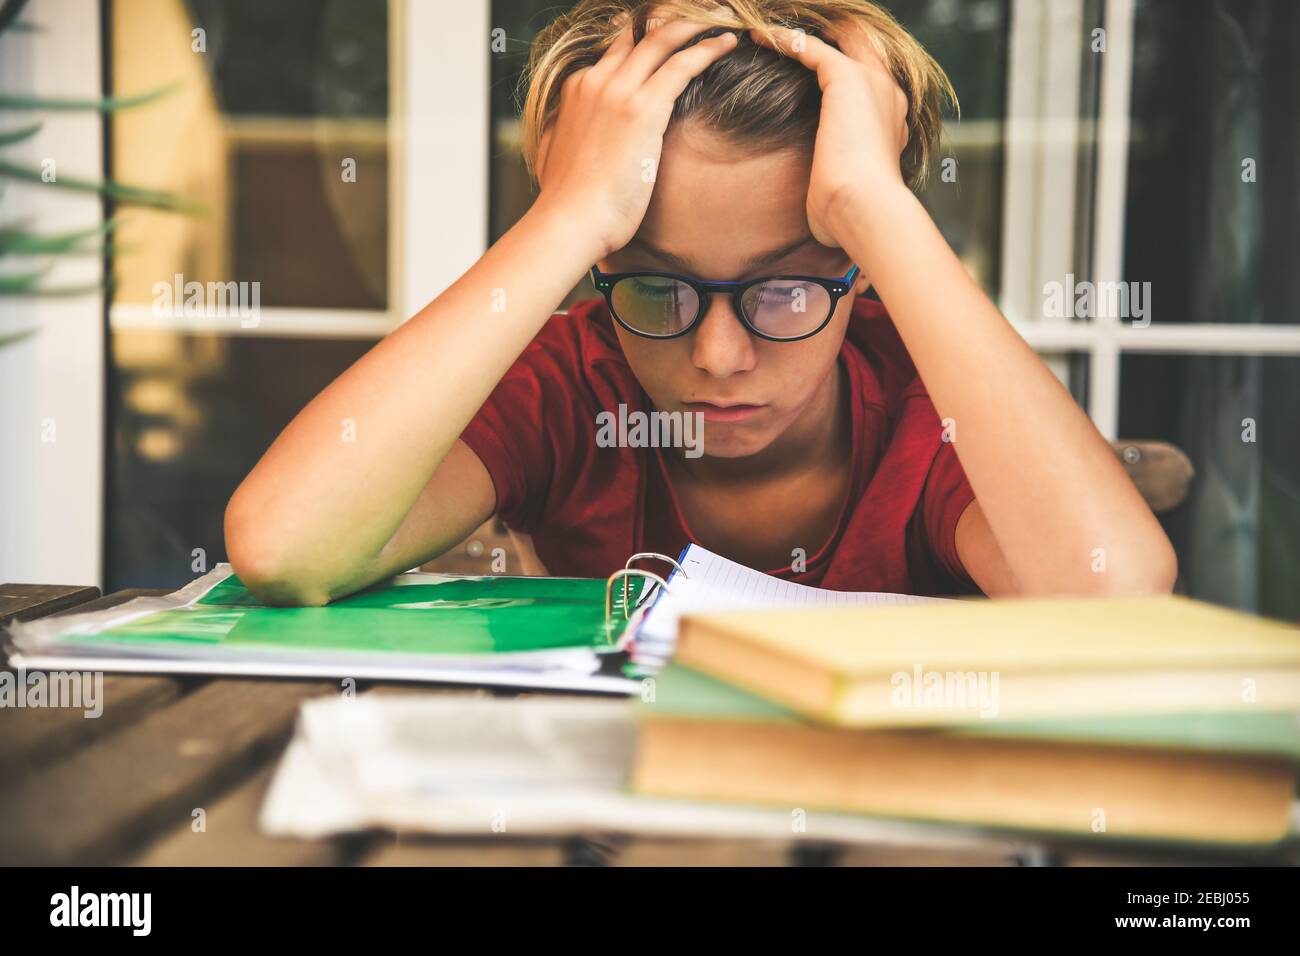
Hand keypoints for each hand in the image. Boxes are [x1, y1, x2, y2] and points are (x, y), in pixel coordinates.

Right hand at [534, 12, 737, 259]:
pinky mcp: (643, 108)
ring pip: (663, 39)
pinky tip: (727, 44)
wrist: (570, 220)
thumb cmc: (569, 202)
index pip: (616, 51)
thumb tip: (574, 135)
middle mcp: (595, 80)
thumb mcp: (559, 154)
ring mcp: (618, 91)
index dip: (644, 41)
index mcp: (576, 89)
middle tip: (701, 16)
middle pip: (640, 35)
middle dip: (674, 21)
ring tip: (722, 20)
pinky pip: (682, 64)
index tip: (667, 38)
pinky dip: (707, 49)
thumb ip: (569, 132)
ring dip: (696, 25)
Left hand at [749, 23, 909, 247]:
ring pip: (840, 36)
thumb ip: (839, 176)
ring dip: (805, 32)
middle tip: (794, 36)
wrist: (865, 208)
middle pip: (863, 44)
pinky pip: (811, 46)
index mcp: (891, 118)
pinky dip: (785, 39)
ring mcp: (872, 83)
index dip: (843, 64)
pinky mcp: (848, 79)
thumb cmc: (854, 211)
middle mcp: (888, 93)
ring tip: (772, 31)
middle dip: (832, 35)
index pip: (870, 76)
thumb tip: (820, 202)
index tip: (812, 63)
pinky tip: (760, 37)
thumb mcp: (849, 187)